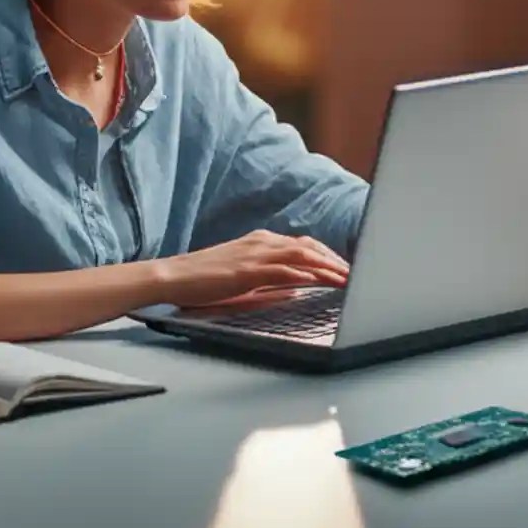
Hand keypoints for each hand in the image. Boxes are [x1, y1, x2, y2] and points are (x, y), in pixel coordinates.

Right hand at [156, 230, 349, 307]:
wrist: (173, 275)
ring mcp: (254, 254)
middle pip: (309, 247)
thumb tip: (297, 286)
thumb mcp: (243, 276)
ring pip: (301, 256)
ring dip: (326, 268)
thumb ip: (270, 278)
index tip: (345, 268)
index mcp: (261, 242)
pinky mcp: (246, 270)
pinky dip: (302, 276)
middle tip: (354, 274)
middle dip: (334, 261)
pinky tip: (316, 283)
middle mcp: (261, 242)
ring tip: (345, 280)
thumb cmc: (203, 279)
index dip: (327, 256)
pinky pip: (281, 271)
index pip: (304, 245)